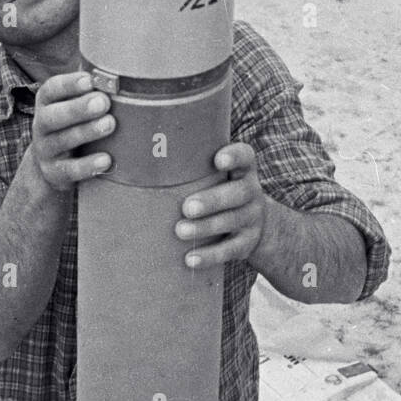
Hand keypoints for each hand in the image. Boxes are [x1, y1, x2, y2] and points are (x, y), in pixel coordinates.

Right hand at [32, 72, 114, 192]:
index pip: (52, 89)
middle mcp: (42, 125)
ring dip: (86, 132)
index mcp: (47, 102)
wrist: (51, 164)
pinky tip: (106, 160)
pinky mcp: (55, 173)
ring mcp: (46, 150)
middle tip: (103, 102)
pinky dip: (88, 166)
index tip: (89, 80)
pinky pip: (70, 170)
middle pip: (53, 116)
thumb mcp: (75, 103)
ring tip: (109, 124)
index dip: (69, 84)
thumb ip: (92, 87)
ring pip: (62, 141)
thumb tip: (123, 65)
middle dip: (78, 108)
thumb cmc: (73, 122)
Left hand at [175, 143, 265, 269]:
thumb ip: (195, 165)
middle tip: (187, 207)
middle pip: (237, 193)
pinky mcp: (246, 244)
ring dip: (205, 227)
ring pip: (231, 222)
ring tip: (180, 230)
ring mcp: (251, 219)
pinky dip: (210, 256)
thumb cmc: (222, 191)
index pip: (245, 157)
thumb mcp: (220, 177)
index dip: (234, 156)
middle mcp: (251, 192)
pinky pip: (230, 250)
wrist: (259, 225)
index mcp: (244, 171)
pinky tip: (190, 259)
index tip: (218, 159)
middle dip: (212, 200)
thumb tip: (142, 141)